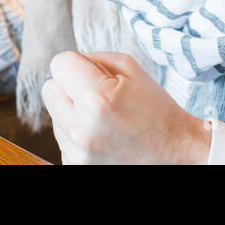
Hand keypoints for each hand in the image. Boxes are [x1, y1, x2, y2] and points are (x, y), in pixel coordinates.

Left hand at [41, 51, 211, 163]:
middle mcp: (81, 128)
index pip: (58, 64)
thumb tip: (69, 64)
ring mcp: (77, 152)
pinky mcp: (75, 166)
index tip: (91, 71)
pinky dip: (77, 132)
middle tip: (96, 92)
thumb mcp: (131, 69)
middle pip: (49, 89)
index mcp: (96, 98)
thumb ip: (93, 58)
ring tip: (103, 117)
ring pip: (54, 114)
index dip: (76, 63)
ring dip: (72, 110)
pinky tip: (102, 134)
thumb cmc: (155, 109)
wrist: (175, 153)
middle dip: (69, 85)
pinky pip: (62, 137)